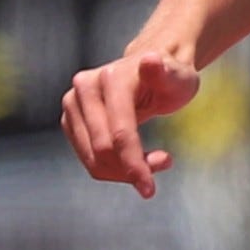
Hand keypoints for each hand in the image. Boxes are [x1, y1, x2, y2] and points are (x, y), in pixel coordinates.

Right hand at [61, 47, 199, 196]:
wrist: (151, 68)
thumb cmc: (171, 76)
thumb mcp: (179, 76)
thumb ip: (165, 73)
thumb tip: (150, 60)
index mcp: (110, 78)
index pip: (119, 132)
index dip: (133, 163)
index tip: (149, 190)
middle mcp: (84, 88)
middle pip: (102, 149)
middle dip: (130, 168)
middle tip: (163, 163)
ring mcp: (72, 103)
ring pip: (91, 158)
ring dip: (122, 170)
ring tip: (153, 160)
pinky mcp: (70, 119)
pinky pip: (87, 157)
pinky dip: (112, 167)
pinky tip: (135, 156)